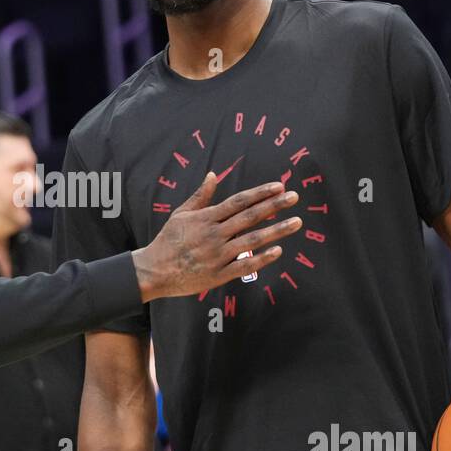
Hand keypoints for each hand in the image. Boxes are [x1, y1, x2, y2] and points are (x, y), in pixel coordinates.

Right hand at [132, 174, 300, 301]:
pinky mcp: (218, 275)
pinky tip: (277, 251)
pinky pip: (244, 266)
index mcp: (206, 218)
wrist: (154, 271)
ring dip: (276, 231)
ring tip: (296, 223)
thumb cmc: (168, 241)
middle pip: (249, 217)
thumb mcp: (181, 214)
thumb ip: (200, 196)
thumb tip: (213, 175)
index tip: (279, 186)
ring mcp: (217, 255)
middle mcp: (213, 234)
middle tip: (295, 197)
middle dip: (274, 206)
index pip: (238, 201)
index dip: (260, 193)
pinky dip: (261, 259)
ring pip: (251, 240)